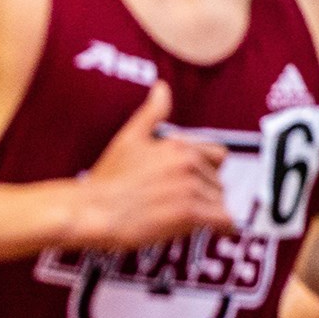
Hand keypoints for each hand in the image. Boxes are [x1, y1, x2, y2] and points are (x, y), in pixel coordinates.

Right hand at [68, 82, 233, 250]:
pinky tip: (205, 229)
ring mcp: (190, 187)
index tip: (190, 183)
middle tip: (176, 204)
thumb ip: (152, 113)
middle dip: (204, 194)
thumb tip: (162, 87)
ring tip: (178, 217)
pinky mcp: (189, 213)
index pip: (218, 156)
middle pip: (219, 183)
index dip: (206, 170)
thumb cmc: (107, 179)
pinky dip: (219, 227)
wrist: (93, 210)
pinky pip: (225, 221)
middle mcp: (188, 163)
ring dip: (206, 212)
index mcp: (177, 145)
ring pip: (221, 202)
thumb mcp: (128, 139)